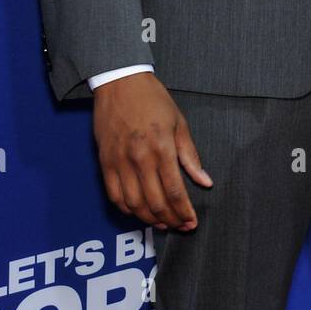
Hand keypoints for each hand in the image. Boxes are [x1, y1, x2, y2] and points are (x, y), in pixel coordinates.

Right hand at [93, 72, 212, 231]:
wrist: (120, 83)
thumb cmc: (153, 100)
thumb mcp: (179, 123)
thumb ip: (190, 156)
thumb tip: (205, 182)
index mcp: (162, 148)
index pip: (175, 191)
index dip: (184, 212)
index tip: (192, 222)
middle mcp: (140, 158)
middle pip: (156, 202)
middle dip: (171, 220)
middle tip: (180, 227)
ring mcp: (120, 162)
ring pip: (134, 204)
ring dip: (150, 219)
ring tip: (163, 223)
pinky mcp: (105, 163)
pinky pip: (115, 195)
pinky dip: (127, 210)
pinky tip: (139, 212)